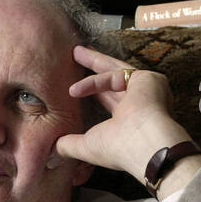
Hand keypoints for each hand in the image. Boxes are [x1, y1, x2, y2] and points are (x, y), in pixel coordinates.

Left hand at [60, 45, 196, 182]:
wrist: (145, 145)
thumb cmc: (118, 149)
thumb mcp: (86, 147)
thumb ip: (69, 145)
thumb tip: (52, 149)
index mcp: (129, 119)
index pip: (109, 99)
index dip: (91, 91)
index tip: (75, 85)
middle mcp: (140, 102)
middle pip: (112, 79)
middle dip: (93, 66)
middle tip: (76, 55)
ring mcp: (146, 89)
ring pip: (115, 70)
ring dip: (94, 60)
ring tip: (75, 52)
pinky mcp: (148, 79)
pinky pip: (115, 75)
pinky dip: (94, 82)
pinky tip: (75, 91)